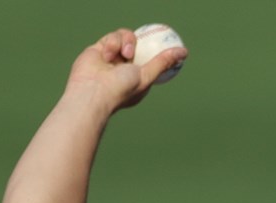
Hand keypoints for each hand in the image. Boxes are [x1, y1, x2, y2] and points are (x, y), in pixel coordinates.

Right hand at [66, 28, 186, 111]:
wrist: (92, 92)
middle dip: (140, 44)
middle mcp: (124, 68)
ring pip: (125, 37)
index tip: (167, 44)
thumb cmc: (120, 89)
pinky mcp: (99, 49)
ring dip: (127, 42)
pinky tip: (107, 55)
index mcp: (137, 78)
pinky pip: (112, 37)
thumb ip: (163, 62)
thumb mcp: (147, 76)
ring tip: (124, 55)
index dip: (157, 52)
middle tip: (144, 44)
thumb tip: (183, 52)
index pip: (150, 60)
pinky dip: (113, 43)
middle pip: (138, 45)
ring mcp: (112, 58)